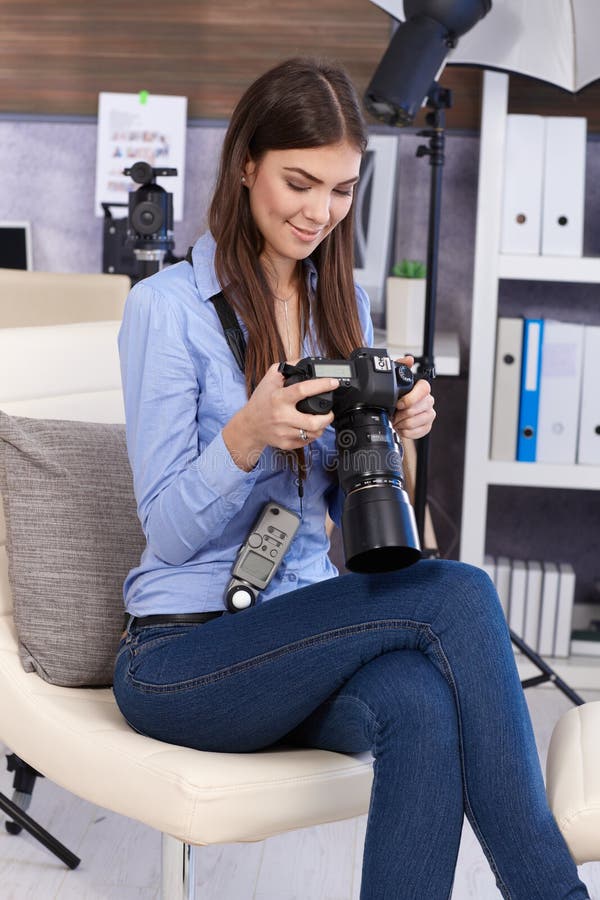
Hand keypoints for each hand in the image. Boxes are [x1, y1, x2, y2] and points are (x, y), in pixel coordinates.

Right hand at [223, 364, 338, 468]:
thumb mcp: (270, 378)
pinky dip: (312, 434)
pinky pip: (306, 441)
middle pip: (313, 421)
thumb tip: (306, 362)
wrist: (249, 425)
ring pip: (313, 433)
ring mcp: (283, 432)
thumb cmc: (261, 400)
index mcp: (279, 398)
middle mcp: (282, 416)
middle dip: (328, 417)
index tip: (333, 382)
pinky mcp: (285, 443)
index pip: (303, 390)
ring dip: (322, 426)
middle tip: (330, 412)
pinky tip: (310, 428)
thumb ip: (288, 367)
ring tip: (321, 420)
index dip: (322, 385)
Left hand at [391, 356, 435, 439]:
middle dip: (403, 414)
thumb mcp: (392, 379)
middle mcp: (428, 400)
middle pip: (421, 407)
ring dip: (404, 423)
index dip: (411, 398)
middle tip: (393, 415)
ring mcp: (429, 414)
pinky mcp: (427, 426)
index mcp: (421, 388)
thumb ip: (399, 366)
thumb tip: (409, 359)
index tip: (398, 404)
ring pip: (419, 421)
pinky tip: (401, 428)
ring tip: (396, 421)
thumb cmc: (394, 397)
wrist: (392, 414)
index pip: (424, 389)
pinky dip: (407, 432)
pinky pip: (419, 431)